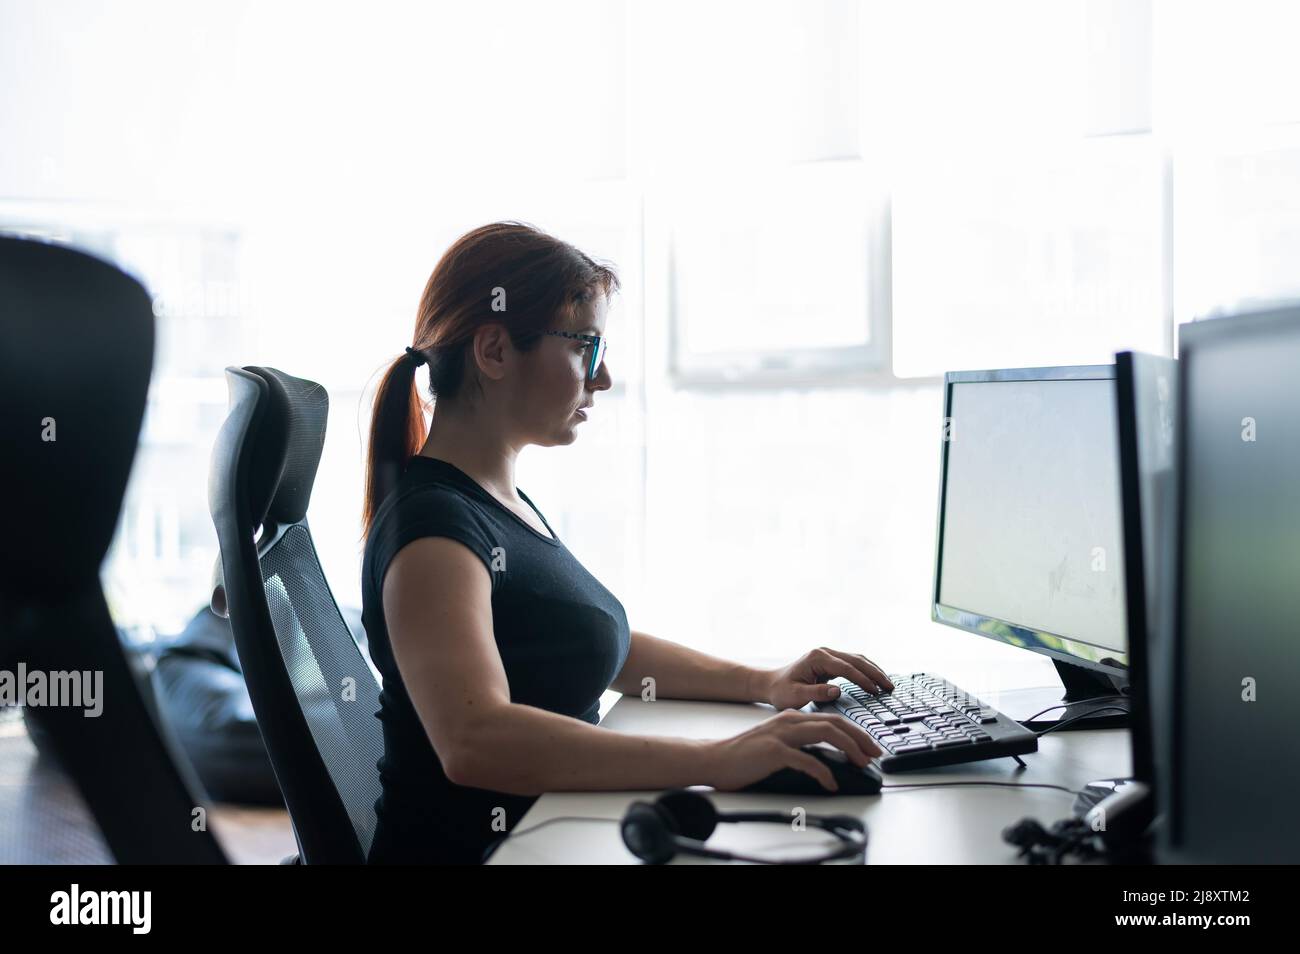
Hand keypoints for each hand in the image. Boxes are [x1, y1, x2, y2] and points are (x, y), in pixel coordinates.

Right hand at [704, 710, 882, 791]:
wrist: (714, 759)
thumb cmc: (744, 756)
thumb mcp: (777, 743)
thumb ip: (799, 744)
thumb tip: (827, 759)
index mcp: (791, 718)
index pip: (832, 719)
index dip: (855, 732)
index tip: (869, 746)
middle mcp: (789, 721)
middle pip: (835, 723)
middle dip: (860, 738)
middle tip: (874, 754)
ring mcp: (781, 735)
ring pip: (826, 734)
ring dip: (849, 748)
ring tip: (861, 764)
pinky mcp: (774, 751)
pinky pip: (807, 761)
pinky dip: (824, 772)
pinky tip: (831, 783)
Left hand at [759, 647, 893, 709]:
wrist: (771, 684)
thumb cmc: (781, 691)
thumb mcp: (795, 696)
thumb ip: (816, 693)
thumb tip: (837, 690)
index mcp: (817, 658)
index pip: (846, 668)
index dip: (862, 680)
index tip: (875, 691)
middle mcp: (824, 653)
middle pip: (856, 660)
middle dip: (875, 673)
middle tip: (889, 687)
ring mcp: (828, 655)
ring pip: (857, 660)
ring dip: (874, 671)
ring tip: (888, 684)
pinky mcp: (830, 662)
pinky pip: (853, 664)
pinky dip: (866, 671)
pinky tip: (876, 680)